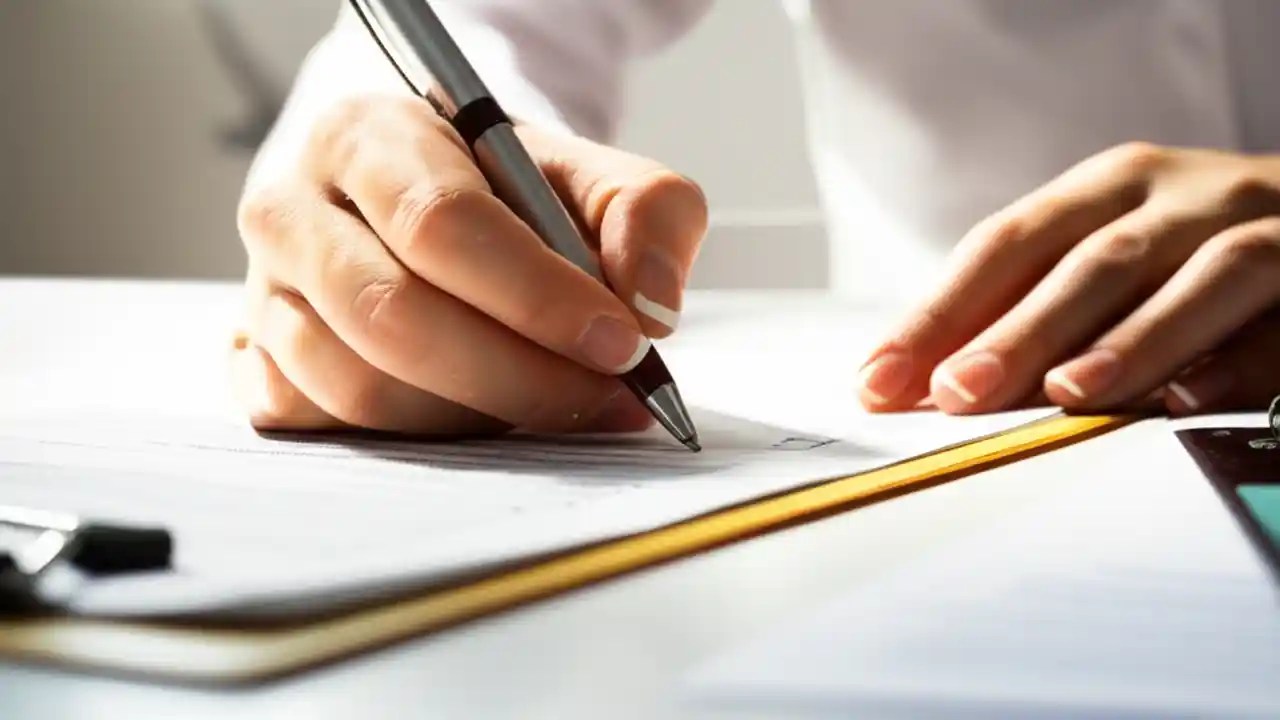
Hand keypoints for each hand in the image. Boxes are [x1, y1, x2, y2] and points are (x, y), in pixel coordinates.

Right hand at [232, 95, 705, 435]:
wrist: (425, 204)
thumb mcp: (588, 175)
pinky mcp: (257, 365)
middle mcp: (292, 211)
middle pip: (393, 314)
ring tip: (550, 401)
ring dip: (473, 413)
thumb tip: (650, 308)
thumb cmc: (503, 193)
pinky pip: (329, 427)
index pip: (442, 223)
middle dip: (517, 374)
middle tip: (604, 396)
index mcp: (367, 137)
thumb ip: (645, 216)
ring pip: (358, 386)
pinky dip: (415, 437)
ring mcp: (263, 296)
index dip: (536, 296)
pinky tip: (476, 412)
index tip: (620, 344)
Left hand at [858, 142, 1279, 416]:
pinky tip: (1185, 399)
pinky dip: (1236, 362)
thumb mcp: (1100, 253)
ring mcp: (1259, 231)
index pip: (1004, 246)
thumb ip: (1021, 307)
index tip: (879, 380)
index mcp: (1105, 188)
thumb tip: (917, 383)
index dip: (938, 313)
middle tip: (957, 392)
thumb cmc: (1182, 247)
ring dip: (1129, 341)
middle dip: (1019, 331)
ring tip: (1068, 393)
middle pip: (1090, 263)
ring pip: (1197, 279)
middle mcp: (1179, 198)